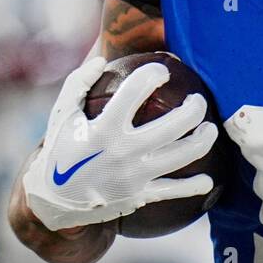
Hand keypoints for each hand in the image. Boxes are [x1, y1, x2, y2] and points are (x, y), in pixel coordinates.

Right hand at [22, 56, 218, 230]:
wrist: (53, 202)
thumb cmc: (60, 151)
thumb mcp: (61, 116)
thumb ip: (78, 84)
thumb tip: (101, 59)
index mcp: (102, 128)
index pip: (134, 92)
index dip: (153, 74)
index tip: (162, 71)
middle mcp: (122, 151)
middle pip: (174, 125)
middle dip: (195, 108)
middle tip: (199, 101)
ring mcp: (134, 175)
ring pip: (183, 155)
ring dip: (204, 140)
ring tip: (210, 129)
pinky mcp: (140, 196)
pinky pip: (175, 190)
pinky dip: (195, 186)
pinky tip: (207, 180)